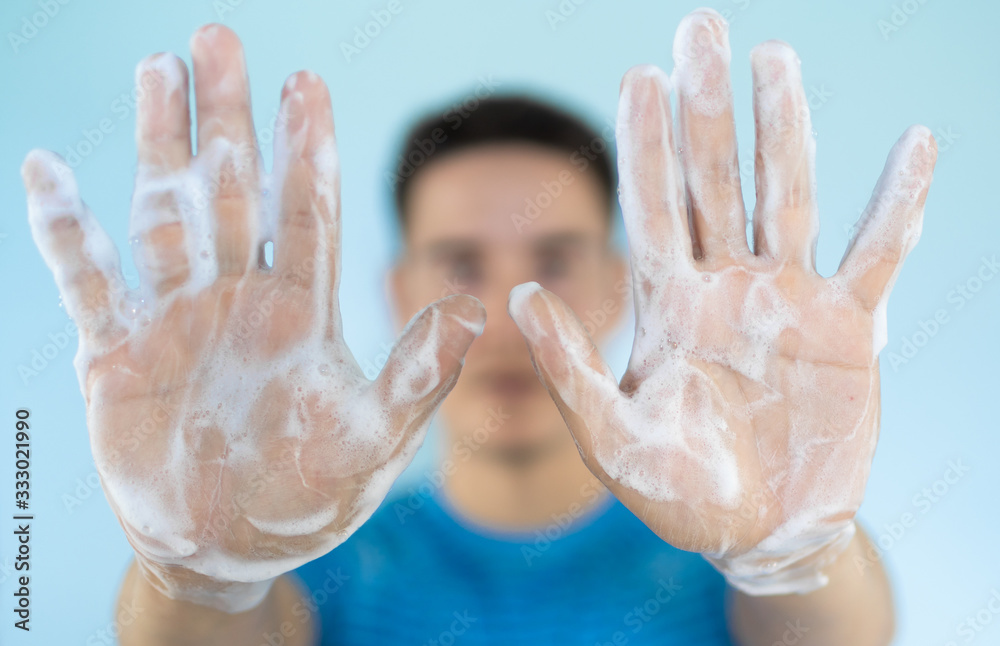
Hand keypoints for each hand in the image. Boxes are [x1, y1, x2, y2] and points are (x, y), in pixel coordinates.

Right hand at [23, 25, 484, 611]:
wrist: (234, 547)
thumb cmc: (313, 497)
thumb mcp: (378, 442)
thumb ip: (421, 376)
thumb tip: (476, 307)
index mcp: (302, 312)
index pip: (309, 213)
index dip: (307, 150)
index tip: (306, 82)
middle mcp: (239, 299)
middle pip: (235, 192)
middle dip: (230, 119)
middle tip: (220, 39)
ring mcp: (176, 320)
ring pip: (167, 214)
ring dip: (162, 147)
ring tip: (160, 70)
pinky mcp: (115, 353)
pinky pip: (87, 281)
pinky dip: (66, 232)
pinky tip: (48, 171)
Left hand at [508, 9, 934, 594]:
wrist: (757, 533)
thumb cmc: (678, 495)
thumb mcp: (610, 440)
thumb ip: (568, 369)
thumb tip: (518, 293)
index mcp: (667, 305)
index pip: (652, 205)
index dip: (644, 142)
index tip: (638, 72)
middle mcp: (725, 285)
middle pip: (714, 180)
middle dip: (707, 109)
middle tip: (701, 28)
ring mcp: (788, 300)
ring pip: (787, 197)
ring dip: (785, 130)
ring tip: (777, 58)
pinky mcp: (846, 329)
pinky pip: (879, 256)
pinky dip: (898, 206)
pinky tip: (914, 147)